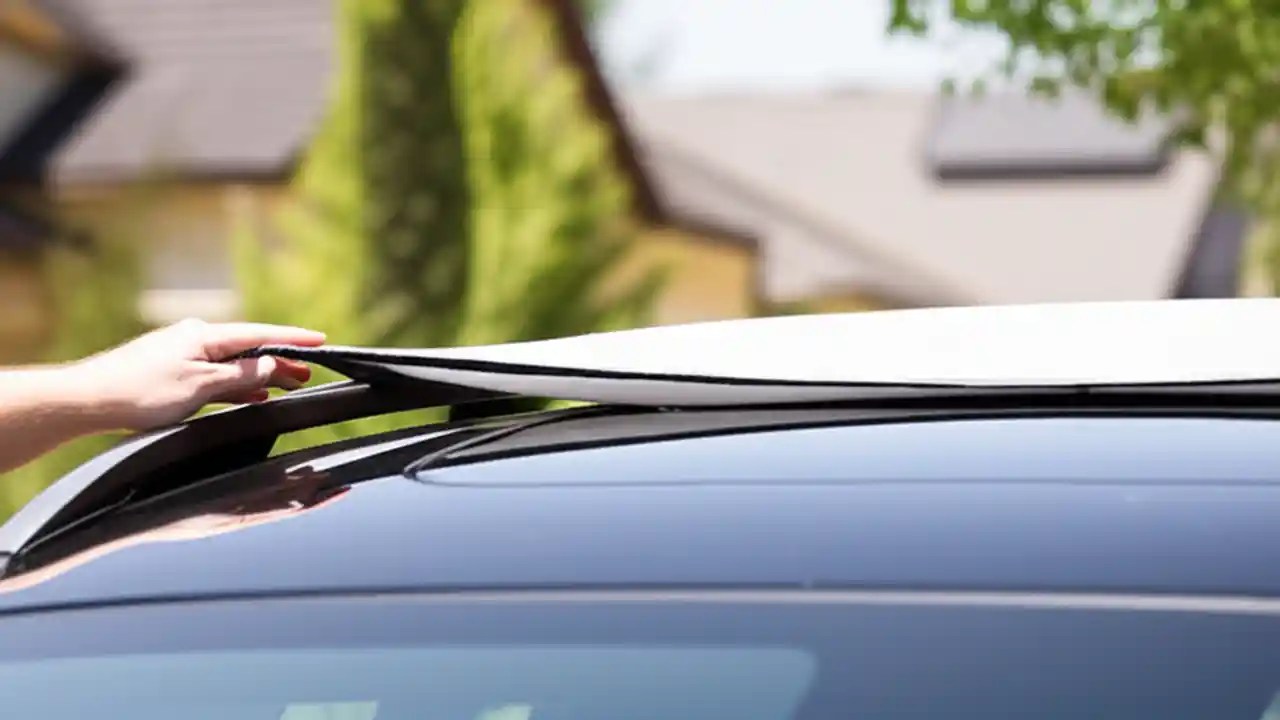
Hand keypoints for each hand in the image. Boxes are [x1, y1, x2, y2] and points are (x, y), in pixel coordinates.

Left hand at [69, 319, 326, 430]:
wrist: (88, 400)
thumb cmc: (140, 392)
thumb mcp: (200, 385)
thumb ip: (241, 376)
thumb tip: (270, 366)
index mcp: (204, 336)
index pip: (260, 335)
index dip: (292, 340)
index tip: (321, 341)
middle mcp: (195, 339)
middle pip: (249, 349)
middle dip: (280, 361)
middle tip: (309, 373)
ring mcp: (182, 354)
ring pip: (233, 364)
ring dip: (260, 375)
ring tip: (288, 385)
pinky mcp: (172, 371)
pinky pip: (216, 375)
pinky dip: (237, 384)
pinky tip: (249, 395)